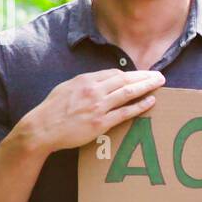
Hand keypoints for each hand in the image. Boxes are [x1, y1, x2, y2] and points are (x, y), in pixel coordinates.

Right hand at [16, 68, 164, 154]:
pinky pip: (125, 112)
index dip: (130, 74)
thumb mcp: (67, 87)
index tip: (140, 75)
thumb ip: (85, 83)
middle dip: (144, 76)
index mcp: (85, 80)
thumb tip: (100, 81)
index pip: (114, 73)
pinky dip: (139, 106)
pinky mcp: (100, 123)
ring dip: (146, 87)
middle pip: (125, 79)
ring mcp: (98, 107)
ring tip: (159, 84)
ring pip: (128, 93)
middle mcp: (94, 91)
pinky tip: (150, 101)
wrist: (43, 128)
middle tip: (159, 75)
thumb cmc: (53, 109)